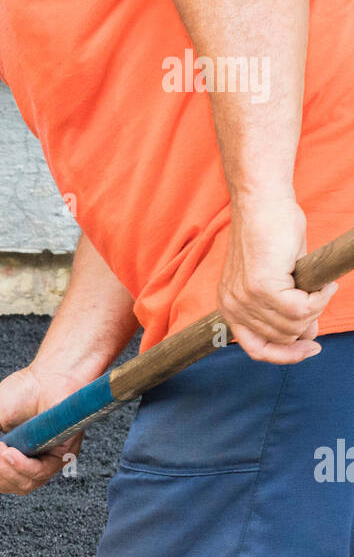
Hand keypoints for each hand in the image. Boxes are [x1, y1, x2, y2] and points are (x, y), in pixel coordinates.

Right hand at [0, 363, 84, 494]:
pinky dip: (22, 467)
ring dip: (7, 471)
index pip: (8, 481)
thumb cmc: (24, 390)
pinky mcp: (64, 453)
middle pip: (16, 487)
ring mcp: (50, 458)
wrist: (48, 375)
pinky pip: (42, 473)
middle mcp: (36, 459)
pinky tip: (10, 454)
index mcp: (20, 453)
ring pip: (27, 484)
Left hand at [219, 195, 337, 363]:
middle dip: (308, 324)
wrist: (263, 201)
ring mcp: (246, 300)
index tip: (309, 349)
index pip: (257, 350)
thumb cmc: (272, 232)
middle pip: (281, 339)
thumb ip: (288, 309)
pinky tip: (324, 285)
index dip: (286, 356)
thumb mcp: (279, 279)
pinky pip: (301, 309)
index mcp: (231, 308)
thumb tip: (308, 335)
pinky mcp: (262, 287)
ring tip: (322, 287)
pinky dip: (319, 299)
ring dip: (316, 308)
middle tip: (320, 298)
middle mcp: (233, 308)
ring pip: (293, 326)